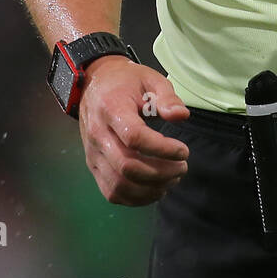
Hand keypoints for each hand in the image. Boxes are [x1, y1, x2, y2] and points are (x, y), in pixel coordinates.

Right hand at [77, 56, 190, 206]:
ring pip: (119, 185)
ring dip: (150, 189)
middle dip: (161, 173)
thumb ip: (167, 97)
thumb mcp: (150, 79)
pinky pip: (111, 192)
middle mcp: (97, 135)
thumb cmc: (126, 82)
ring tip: (172, 179)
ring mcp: (93, 153)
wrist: (94, 84)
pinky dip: (135, 198)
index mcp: (111, 109)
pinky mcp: (93, 166)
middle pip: (127, 166)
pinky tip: (156, 189)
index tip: (184, 151)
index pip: (134, 137)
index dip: (162, 149)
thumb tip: (182, 116)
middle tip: (182, 167)